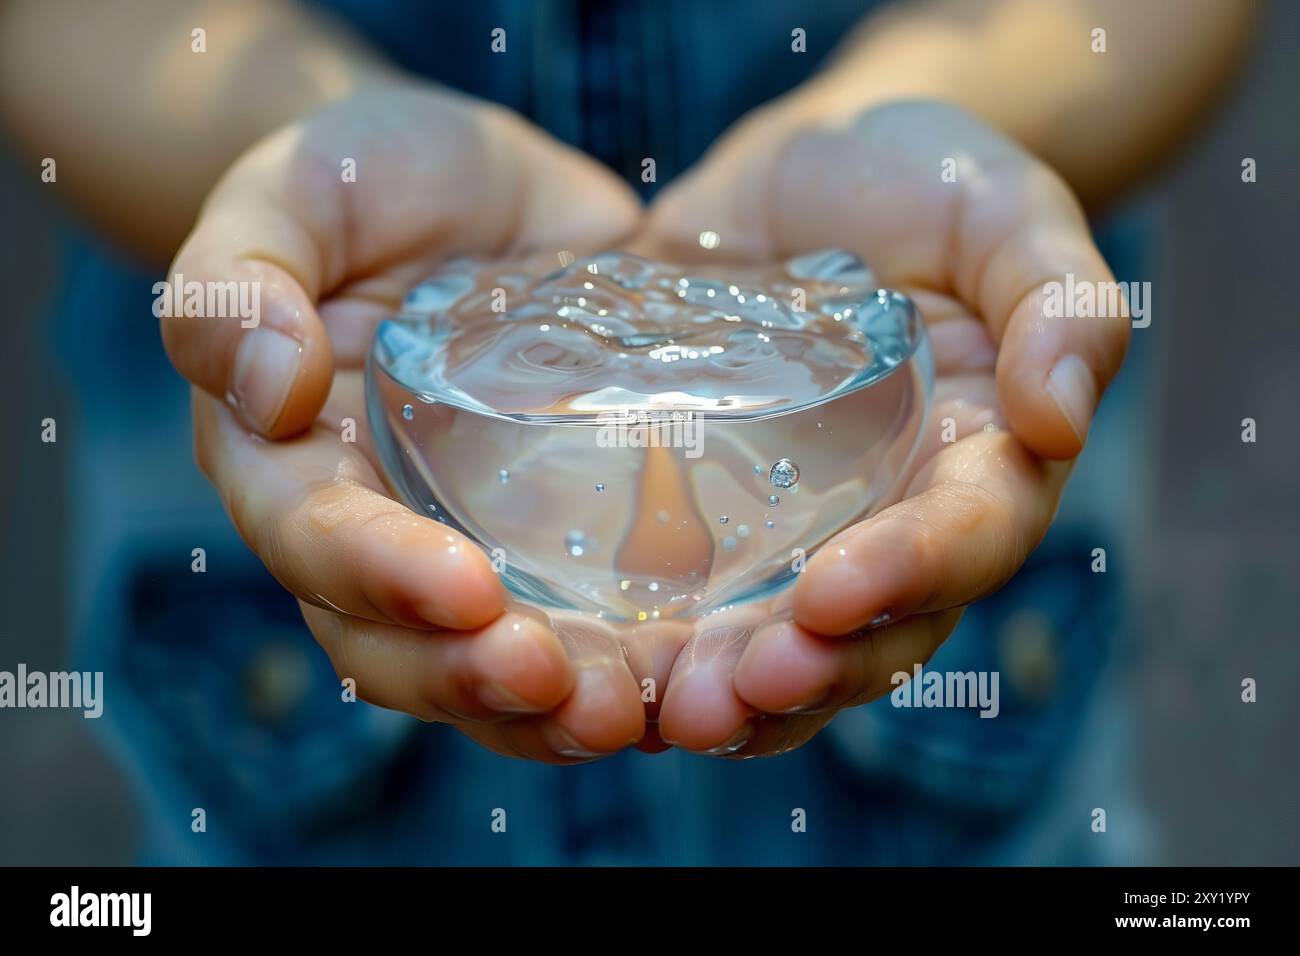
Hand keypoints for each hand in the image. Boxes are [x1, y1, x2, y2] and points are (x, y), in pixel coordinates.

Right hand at [165, 83, 649, 760]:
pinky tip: (685, 678)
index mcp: (292, 462)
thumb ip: (239, 278)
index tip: (467, 590)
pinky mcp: (563, 536)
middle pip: (397, 646)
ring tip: (624, 712)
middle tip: (559, 686)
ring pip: (487, 665)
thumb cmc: (371, 183)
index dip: (382, 578)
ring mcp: (473, 543)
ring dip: (548, 709)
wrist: (487, 190)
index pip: (319, 544)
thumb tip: (266, 388)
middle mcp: (377, 528)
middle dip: (471, 679)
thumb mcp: (295, 195)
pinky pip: (585, 625)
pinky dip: (627, 665)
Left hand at [642, 99, 1128, 755]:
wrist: (804, 175)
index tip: (833, 592)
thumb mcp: (1005, 215)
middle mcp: (892, 521)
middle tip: (728, 696)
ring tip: (670, 710)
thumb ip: (1057, 302)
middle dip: (804, 673)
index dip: (908, 576)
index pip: (965, 541)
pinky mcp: (709, 515)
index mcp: (979, 462)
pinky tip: (604, 668)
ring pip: (779, 645)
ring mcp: (797, 528)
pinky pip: (689, 600)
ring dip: (729, 691)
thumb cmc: (920, 184)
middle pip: (869, 632)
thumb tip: (1061, 418)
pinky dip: (655, 645)